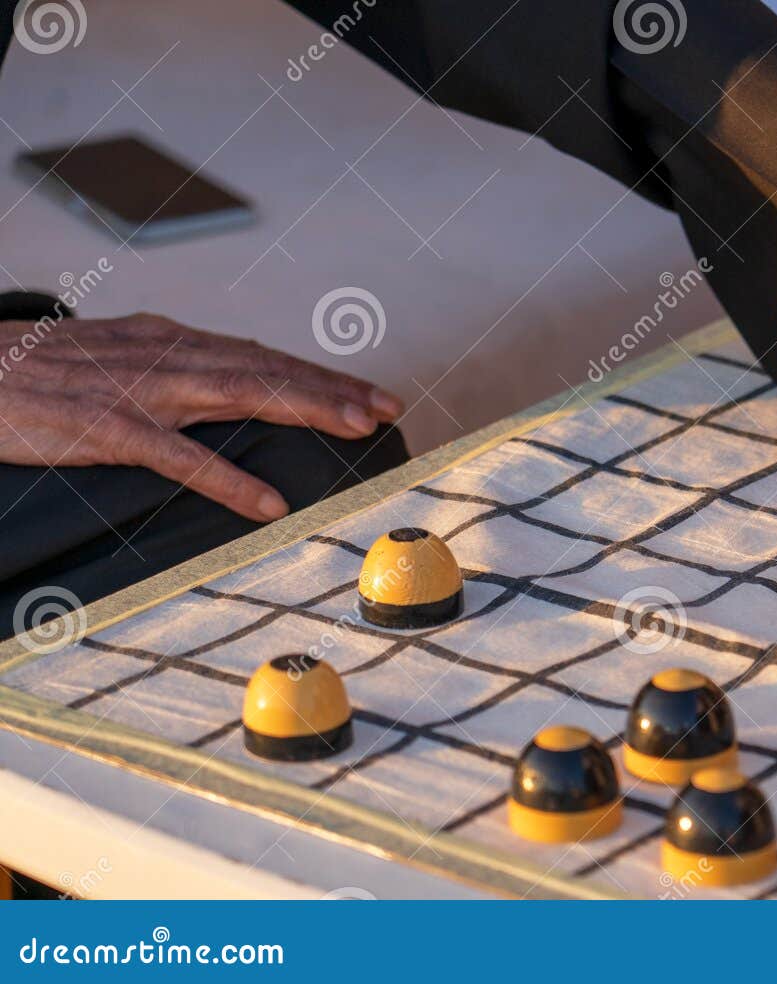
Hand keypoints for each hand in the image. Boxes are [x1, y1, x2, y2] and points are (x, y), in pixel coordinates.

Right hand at [0, 312, 403, 520]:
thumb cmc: (37, 373)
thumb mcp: (116, 359)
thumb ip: (172, 369)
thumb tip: (229, 384)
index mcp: (169, 342)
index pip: (263, 356)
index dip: (322, 375)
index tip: (373, 393)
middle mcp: (165, 357)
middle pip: (268, 368)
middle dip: (334, 387)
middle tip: (390, 407)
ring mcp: (138, 392)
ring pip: (241, 395)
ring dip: (305, 408)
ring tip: (357, 428)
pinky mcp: (107, 429)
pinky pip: (178, 458)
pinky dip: (227, 478)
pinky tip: (267, 500)